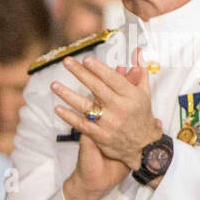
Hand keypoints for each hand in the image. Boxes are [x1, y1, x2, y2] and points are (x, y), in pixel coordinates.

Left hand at [51, 48, 158, 168]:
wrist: (143, 146)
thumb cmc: (141, 116)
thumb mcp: (145, 94)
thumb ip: (139, 73)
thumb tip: (137, 53)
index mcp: (131, 96)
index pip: (112, 79)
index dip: (98, 68)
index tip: (86, 59)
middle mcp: (119, 108)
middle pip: (96, 88)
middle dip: (80, 73)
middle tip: (67, 62)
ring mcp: (109, 123)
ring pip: (85, 106)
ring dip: (68, 95)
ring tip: (54, 85)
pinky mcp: (100, 135)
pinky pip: (81, 124)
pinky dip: (68, 116)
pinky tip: (58, 108)